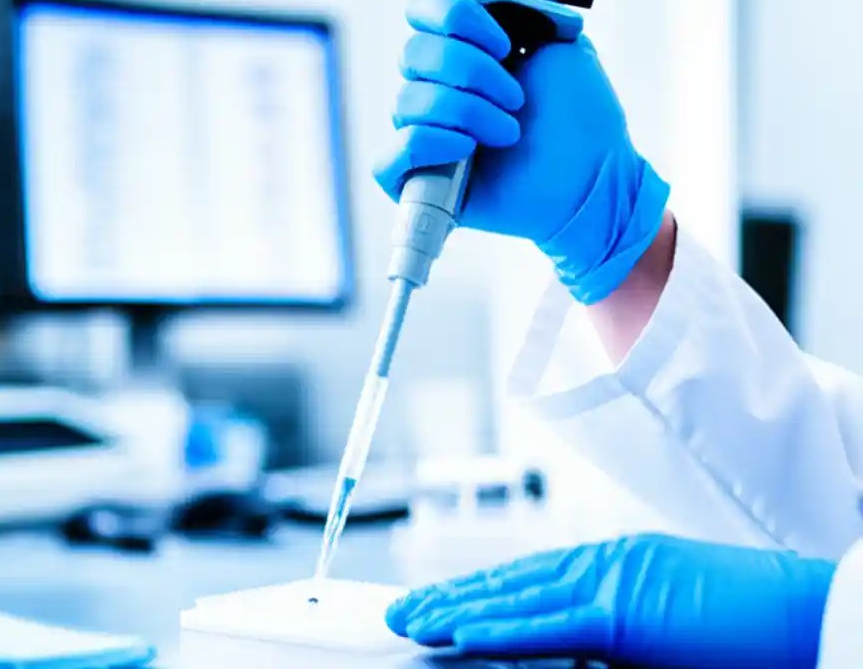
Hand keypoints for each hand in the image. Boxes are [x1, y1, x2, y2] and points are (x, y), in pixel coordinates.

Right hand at [375, 0, 670, 303]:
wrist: (592, 180)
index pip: (428, 0)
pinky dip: (434, 144)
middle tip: (515, 87)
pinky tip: (469, 152)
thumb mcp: (559, 35)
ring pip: (410, 99)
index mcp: (468, 45)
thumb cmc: (580, 115)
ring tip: (511, 130)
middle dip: (471, 65)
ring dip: (471, 111)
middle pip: (416, 48)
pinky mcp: (416, 174)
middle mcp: (439, 81)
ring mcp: (424, 127)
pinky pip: (395, 150)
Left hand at [386, 534, 836, 667]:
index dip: (478, 590)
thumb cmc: (750, 623)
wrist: (811, 612)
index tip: (438, 602)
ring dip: (456, 610)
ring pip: (517, 598)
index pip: (530, 578)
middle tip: (399, 611)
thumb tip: (571, 648)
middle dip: (449, 597)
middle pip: (511, 582)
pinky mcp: (627, 614)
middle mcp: (607, 562)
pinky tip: (455, 632)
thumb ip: (611, 630)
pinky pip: (548, 625)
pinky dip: (499, 627)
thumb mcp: (665, 623)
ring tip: (408, 622)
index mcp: (616, 563)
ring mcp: (615, 582)